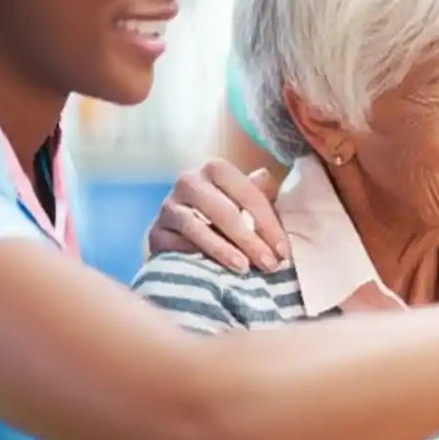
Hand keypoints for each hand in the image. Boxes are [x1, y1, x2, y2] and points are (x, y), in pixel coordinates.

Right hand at [146, 160, 285, 272]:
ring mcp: (168, 206)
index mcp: (216, 168)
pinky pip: (175, 245)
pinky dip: (196, 257)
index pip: (248, 194)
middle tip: (270, 265)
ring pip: (198, 228)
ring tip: (244, 269)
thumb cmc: (224, 211)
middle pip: (224, 212)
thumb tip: (266, 176)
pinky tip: (213, 271)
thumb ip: (258, 192)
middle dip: (250, 241)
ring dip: (224, 251)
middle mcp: (188, 181)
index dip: (268, 224)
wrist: (181, 228)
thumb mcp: (243, 198)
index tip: (284, 251)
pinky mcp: (154, 231)